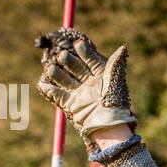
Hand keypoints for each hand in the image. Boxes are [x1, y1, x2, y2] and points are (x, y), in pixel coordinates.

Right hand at [35, 28, 135, 144]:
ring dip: (57, 73)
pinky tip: (43, 83)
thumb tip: (124, 47)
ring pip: (65, 80)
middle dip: (68, 61)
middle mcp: (91, 85)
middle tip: (62, 55)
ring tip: (50, 67)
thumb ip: (115, 62)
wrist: (107, 123)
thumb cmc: (113, 99)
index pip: (92, 61)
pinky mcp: (72, 105)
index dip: (84, 52)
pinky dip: (50, 90)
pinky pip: (59, 95)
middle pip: (76, 69)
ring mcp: (81, 94)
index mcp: (102, 77)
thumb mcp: (114, 78)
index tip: (77, 43)